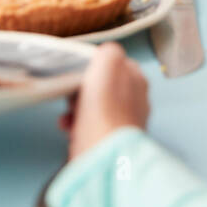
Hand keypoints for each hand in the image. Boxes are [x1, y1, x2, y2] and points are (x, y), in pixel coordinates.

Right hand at [60, 43, 148, 160]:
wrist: (102, 154)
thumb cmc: (105, 110)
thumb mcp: (107, 63)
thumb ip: (109, 51)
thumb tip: (106, 53)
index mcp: (137, 79)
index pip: (115, 63)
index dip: (94, 66)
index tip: (81, 71)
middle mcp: (134, 101)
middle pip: (101, 86)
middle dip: (82, 89)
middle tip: (73, 94)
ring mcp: (122, 122)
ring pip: (92, 107)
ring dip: (74, 108)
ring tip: (69, 114)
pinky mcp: (108, 141)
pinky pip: (87, 127)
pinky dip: (74, 126)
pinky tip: (69, 128)